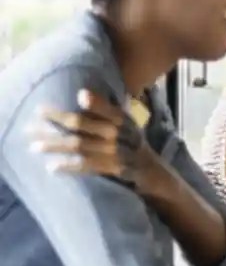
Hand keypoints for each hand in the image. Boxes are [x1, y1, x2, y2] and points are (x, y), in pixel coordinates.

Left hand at [27, 89, 165, 196]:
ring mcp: (118, 151)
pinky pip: (88, 166)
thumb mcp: (125, 124)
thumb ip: (106, 111)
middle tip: (30, 124)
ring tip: (34, 146)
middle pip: (82, 124)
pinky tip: (52, 167)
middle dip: (56, 122)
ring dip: (56, 145)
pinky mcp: (116, 168)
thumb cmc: (132, 144)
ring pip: (80, 145)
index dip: (74, 103)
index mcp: (122, 119)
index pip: (99, 106)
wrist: (154, 171)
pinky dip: (70, 167)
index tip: (60, 100)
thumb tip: (81, 94)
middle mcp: (120, 132)